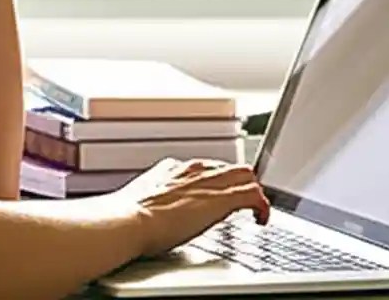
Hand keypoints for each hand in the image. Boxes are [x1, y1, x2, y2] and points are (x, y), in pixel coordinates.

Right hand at [113, 158, 270, 258]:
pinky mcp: (222, 198)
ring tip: (254, 211)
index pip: (204, 168)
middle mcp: (193, 170)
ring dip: (252, 192)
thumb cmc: (126, 219)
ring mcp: (209, 181)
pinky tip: (261, 220)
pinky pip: (255, 195)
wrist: (127, 221)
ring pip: (246, 175)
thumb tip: (143, 219)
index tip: (215, 194)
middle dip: (239, 184)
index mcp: (172, 170)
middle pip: (229, 167)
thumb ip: (149, 206)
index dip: (215, 182)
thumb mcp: (139, 205)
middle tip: (243, 204)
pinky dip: (262, 207)